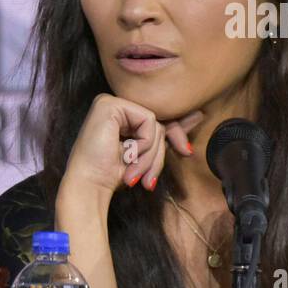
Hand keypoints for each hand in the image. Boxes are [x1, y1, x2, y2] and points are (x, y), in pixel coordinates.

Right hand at [62, 94, 203, 199]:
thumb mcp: (145, 153)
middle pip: (158, 122)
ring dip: (149, 155)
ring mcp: (110, 102)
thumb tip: (199, 114)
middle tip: (150, 180)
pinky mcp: (110, 105)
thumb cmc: (109, 175)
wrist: (89, 186)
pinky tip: (127, 155)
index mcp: (118, 114)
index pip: (155, 120)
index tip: (186, 151)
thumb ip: (167, 134)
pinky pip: (148, 121)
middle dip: (160, 153)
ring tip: (133, 172)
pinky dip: (144, 144)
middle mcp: (113, 104)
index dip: (174, 136)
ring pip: (155, 124)